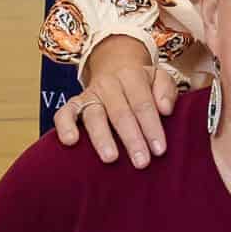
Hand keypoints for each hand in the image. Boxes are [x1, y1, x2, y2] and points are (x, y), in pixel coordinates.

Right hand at [54, 36, 177, 167]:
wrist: (115, 69)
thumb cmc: (143, 83)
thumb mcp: (160, 78)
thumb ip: (166, 90)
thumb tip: (165, 109)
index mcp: (132, 76)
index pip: (143, 104)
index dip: (152, 128)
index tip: (160, 150)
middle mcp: (108, 84)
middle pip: (120, 113)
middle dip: (132, 139)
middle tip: (141, 162)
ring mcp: (89, 94)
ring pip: (94, 116)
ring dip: (102, 138)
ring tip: (110, 159)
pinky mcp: (73, 103)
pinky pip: (63, 114)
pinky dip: (65, 126)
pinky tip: (70, 142)